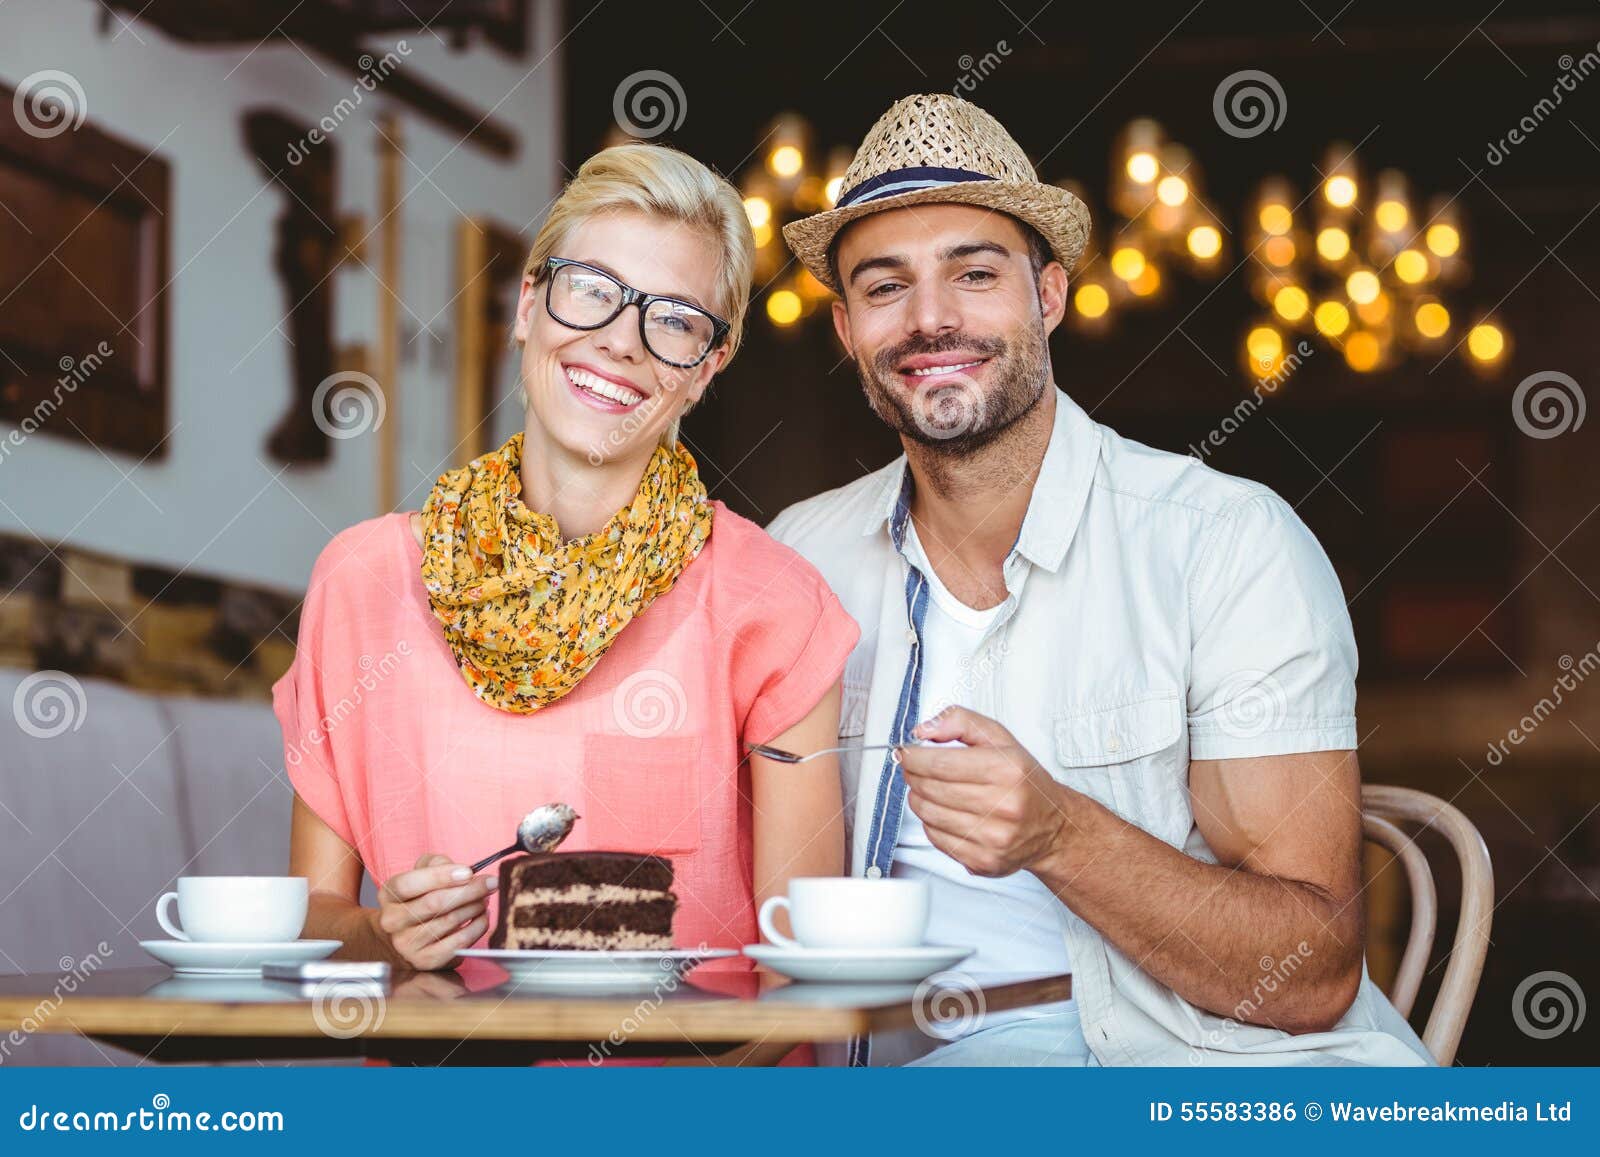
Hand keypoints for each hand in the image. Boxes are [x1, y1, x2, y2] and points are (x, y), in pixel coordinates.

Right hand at [376, 853, 496, 970]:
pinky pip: (459, 942)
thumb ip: (437, 864)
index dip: (441, 876)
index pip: (410, 883)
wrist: (406, 937)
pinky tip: (482, 916)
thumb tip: (463, 871)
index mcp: (389, 895)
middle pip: (434, 903)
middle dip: (468, 890)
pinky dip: (477, 927)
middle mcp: (392, 921)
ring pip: (450, 921)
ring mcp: (407, 944)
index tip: (468, 872)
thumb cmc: (419, 899)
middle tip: (489, 883)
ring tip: (484, 898)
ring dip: (475, 906)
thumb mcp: (421, 874)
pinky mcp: (425, 960)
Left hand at [898, 706, 1070, 878]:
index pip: (940, 763)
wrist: (1052, 826)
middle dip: (914, 775)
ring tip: (931, 790)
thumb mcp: (1000, 738)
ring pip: (928, 814)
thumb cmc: (1024, 782)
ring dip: (919, 798)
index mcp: (1006, 770)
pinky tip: (945, 812)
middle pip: (930, 789)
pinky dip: (932, 822)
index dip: (914, 757)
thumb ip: (960, 722)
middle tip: (916, 769)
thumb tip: (924, 731)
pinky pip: (936, 838)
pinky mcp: (983, 861)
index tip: (907, 753)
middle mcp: (1003, 806)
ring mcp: (993, 837)